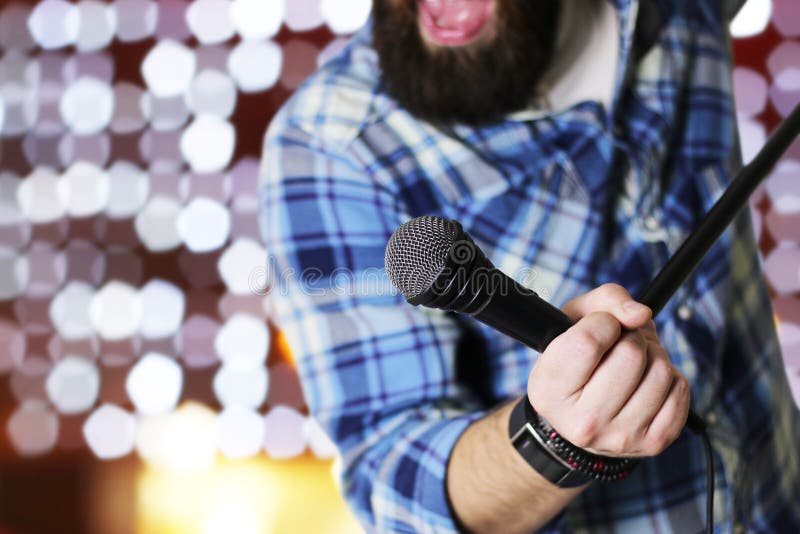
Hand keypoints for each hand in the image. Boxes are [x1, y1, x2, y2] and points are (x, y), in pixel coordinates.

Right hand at [527, 284, 689, 456]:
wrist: (583, 417)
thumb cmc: (577, 361)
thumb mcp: (574, 321)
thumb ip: (606, 301)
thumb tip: (640, 314)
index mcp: (549, 390)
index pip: (589, 340)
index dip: (603, 321)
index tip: (601, 327)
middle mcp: (581, 422)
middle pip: (631, 355)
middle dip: (632, 337)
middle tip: (621, 344)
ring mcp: (619, 437)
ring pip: (661, 371)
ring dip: (654, 355)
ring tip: (636, 362)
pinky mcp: (653, 443)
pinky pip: (680, 390)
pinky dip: (670, 377)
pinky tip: (648, 381)